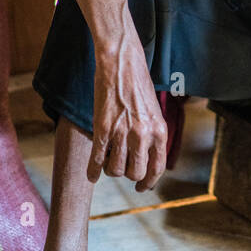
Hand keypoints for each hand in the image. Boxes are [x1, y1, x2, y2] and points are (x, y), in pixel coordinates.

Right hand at [87, 31, 167, 191]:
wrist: (121, 63)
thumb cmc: (137, 84)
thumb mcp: (154, 111)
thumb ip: (152, 134)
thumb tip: (147, 158)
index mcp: (159, 131)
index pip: (157, 168)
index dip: (148, 182)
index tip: (141, 187)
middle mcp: (143, 135)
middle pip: (135, 173)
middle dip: (128, 174)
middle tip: (121, 167)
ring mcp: (123, 133)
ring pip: (115, 170)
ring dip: (110, 169)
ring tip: (107, 160)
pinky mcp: (103, 129)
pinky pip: (97, 160)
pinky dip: (93, 171)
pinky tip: (91, 175)